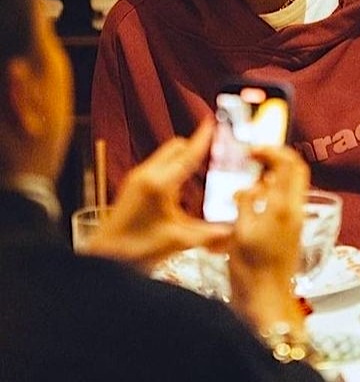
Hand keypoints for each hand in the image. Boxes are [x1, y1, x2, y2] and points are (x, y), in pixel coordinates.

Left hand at [84, 121, 229, 268]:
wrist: (103, 259)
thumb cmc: (135, 251)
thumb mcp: (177, 242)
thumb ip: (208, 234)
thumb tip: (233, 232)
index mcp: (160, 184)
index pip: (188, 154)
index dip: (203, 137)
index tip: (213, 122)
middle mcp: (147, 174)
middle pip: (177, 146)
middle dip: (194, 146)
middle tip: (213, 152)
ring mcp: (137, 177)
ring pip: (166, 153)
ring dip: (183, 156)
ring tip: (199, 168)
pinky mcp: (132, 184)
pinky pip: (157, 163)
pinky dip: (172, 165)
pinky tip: (180, 185)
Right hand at [227, 145, 310, 331]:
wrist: (267, 303)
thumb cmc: (251, 271)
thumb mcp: (240, 233)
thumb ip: (246, 203)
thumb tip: (249, 187)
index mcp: (283, 206)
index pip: (289, 164)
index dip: (272, 150)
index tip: (253, 150)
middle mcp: (295, 210)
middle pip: (296, 170)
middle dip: (278, 158)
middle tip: (255, 157)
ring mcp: (295, 221)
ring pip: (291, 185)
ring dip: (274, 175)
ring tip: (250, 178)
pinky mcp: (291, 232)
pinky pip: (286, 201)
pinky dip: (272, 193)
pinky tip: (254, 201)